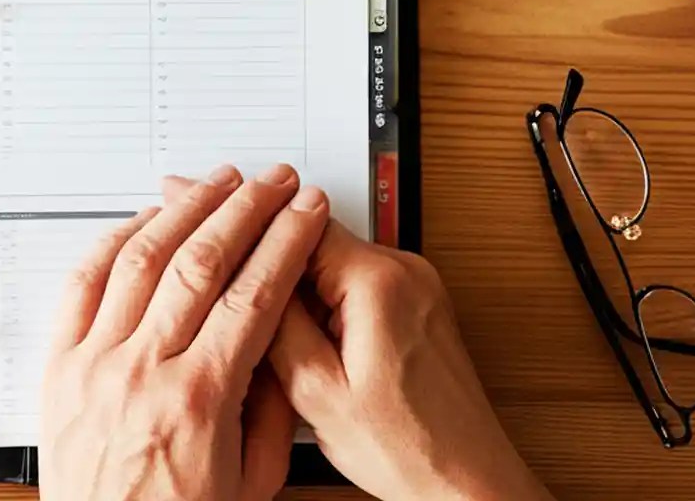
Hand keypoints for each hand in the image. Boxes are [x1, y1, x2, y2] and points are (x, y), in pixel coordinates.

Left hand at [40, 164, 329, 500]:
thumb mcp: (253, 478)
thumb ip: (271, 405)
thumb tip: (279, 338)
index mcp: (199, 399)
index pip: (255, 293)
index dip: (285, 240)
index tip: (304, 211)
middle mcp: (143, 371)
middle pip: (203, 261)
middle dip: (247, 209)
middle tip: (272, 183)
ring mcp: (95, 362)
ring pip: (142, 258)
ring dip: (186, 210)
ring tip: (219, 184)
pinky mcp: (60, 364)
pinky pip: (82, 282)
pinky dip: (115, 241)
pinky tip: (145, 219)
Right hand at [270, 222, 553, 500]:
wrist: (465, 479)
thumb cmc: (407, 447)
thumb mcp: (315, 391)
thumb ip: (274, 323)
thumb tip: (245, 278)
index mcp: (379, 281)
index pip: (298, 221)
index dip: (256, 242)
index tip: (229, 265)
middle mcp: (407, 270)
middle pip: (318, 239)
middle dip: (280, 272)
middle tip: (251, 313)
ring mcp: (419, 285)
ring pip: (337, 264)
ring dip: (306, 294)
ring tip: (289, 342)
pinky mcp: (420, 304)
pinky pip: (361, 286)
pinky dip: (334, 308)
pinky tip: (321, 350)